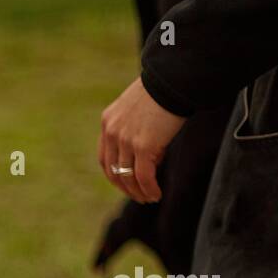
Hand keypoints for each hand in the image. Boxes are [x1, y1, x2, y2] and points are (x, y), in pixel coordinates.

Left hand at [98, 77, 185, 203]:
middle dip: (125, 188)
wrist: (173, 79)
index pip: (104, 158)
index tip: (124, 183)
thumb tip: (150, 157)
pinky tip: (156, 195)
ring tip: (148, 198)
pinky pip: (143, 176)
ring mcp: (126, 140)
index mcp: (108, 122)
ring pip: (128, 177)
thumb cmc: (163, 90)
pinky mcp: (143, 146)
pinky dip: (149, 189)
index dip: (114, 174)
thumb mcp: (139, 109)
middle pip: (113, 171)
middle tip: (138, 196)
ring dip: (138, 192)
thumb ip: (135, 130)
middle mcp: (112, 132)